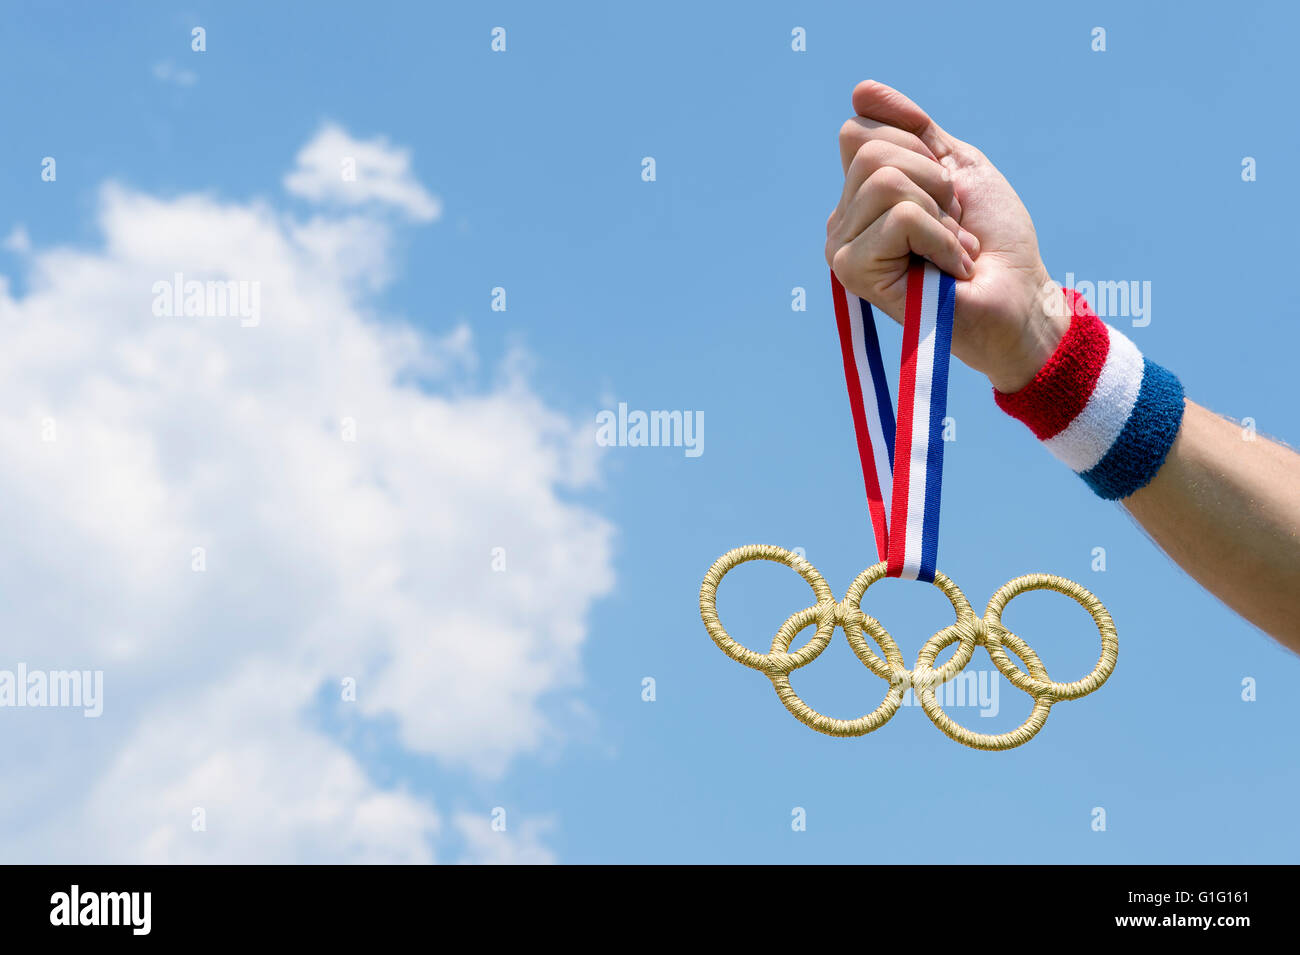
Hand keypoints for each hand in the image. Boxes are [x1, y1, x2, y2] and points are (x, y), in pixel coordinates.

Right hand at [824, 81, 1066, 392]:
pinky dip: (942, 238)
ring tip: (952, 248)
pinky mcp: (855, 273)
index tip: (948, 189)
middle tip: (953, 224)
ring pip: (884, 181)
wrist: (1019, 300)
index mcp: (860, 197)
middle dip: (932, 180)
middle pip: (871, 152)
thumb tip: (860, 90)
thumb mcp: (957, 167)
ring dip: (940, 212)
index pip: (859, 131)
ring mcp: (843, 249)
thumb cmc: (995, 242)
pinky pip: (901, 218)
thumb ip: (913, 129)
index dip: (915, 145)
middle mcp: (842, 223)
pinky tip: (950, 269)